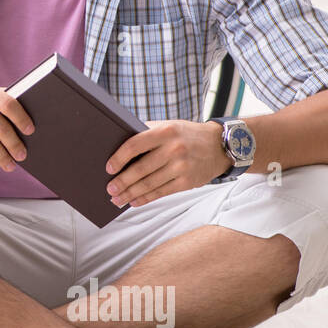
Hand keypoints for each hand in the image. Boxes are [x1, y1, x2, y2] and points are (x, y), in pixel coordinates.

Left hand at [104, 120, 231, 207]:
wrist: (219, 145)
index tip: (108, 168)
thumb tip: (116, 143)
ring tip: (117, 199)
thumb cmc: (186, 135)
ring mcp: (182, 167)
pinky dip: (145, 199)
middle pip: (140, 169)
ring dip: (130, 194)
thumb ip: (146, 132)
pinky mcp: (187, 182)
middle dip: (121, 182)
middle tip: (109, 189)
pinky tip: (134, 201)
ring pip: (149, 184)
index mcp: (165, 131)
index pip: (135, 145)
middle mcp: (174, 149)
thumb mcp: (168, 126)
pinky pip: (161, 193)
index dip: (119, 158)